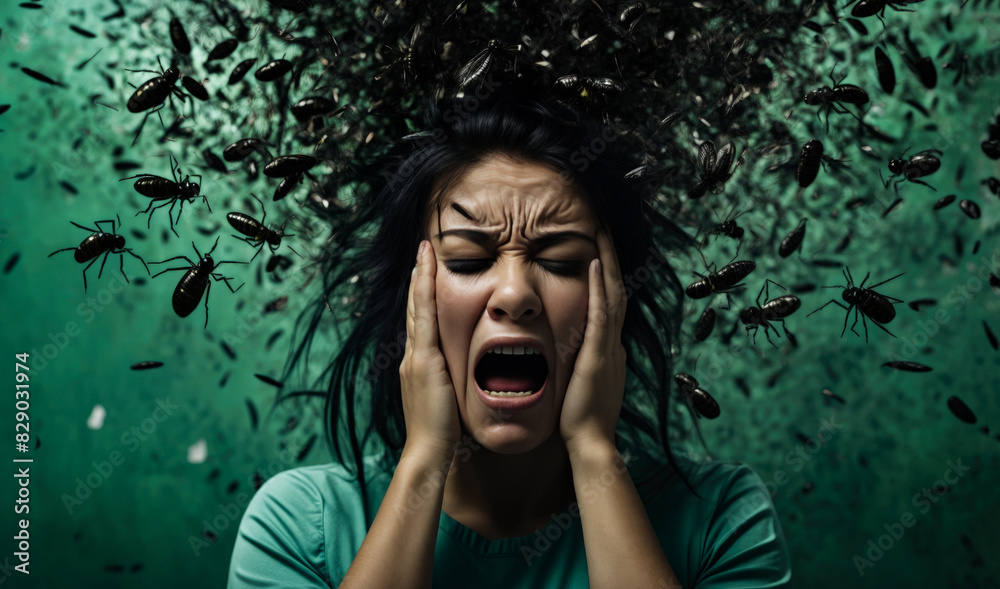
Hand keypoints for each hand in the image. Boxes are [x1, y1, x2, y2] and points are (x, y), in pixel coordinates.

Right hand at [400, 239, 462, 458]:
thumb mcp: (447, 400)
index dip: (422, 298)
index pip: (421, 323)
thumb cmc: (442, 433)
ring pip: (417, 307)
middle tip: (422, 253)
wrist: (428, 450)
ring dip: (420, 277)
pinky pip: (423, 316)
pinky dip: (424, 290)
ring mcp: (415, 356)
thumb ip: (452, 383)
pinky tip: (426, 270)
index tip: (426, 276)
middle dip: (418, 280)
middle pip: (415, 309)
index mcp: (418, 365)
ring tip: (424, 253)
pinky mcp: (423, 359)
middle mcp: (412, 356)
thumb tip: (463, 377)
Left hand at [560, 230, 627, 457]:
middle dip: (611, 259)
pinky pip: (601, 311)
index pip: (610, 305)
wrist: (591, 443)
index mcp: (609, 349)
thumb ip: (588, 365)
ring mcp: (608, 346)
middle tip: (605, 229)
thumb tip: (586, 353)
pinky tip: (595, 262)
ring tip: (602, 232)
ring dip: (608, 261)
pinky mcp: (598, 353)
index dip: (607, 277)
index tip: (600, 252)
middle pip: (616, 290)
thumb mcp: (587, 385)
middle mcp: (613, 342)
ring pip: (613, 293)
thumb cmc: (583, 420)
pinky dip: (599, 285)